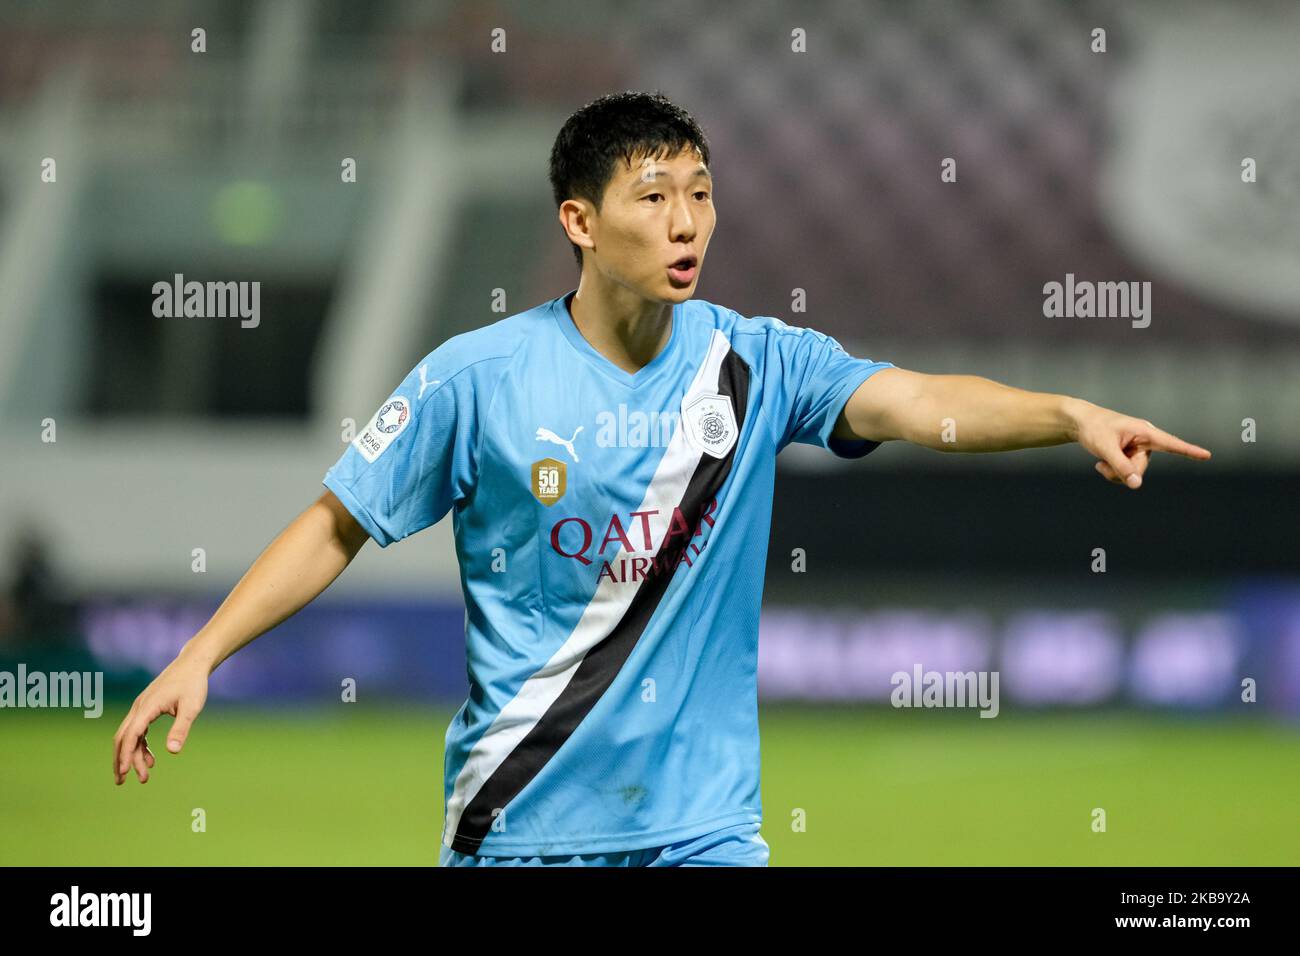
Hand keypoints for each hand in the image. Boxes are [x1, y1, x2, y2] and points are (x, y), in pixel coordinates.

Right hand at [112, 650, 209, 784]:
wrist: (192, 664)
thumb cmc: (193, 684)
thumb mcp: (191, 707)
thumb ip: (181, 729)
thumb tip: (173, 752)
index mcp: (147, 707)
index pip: (131, 735)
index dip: (126, 754)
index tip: (125, 772)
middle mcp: (139, 707)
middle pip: (123, 737)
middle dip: (121, 760)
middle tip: (122, 782)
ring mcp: (141, 708)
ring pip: (129, 736)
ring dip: (133, 755)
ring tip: (144, 776)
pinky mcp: (147, 708)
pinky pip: (138, 731)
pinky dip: (141, 746)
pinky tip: (151, 759)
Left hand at [1067, 400, 1210, 488]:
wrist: (1081, 423)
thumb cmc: (1094, 429)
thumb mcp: (1105, 448)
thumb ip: (1120, 466)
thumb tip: (1136, 485)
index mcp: (1144, 432)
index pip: (1170, 443)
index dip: (1189, 451)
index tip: (1207, 455)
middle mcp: (1145, 441)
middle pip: (1141, 468)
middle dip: (1121, 471)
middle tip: (1102, 462)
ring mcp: (1138, 450)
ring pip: (1133, 474)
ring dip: (1114, 473)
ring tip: (1101, 461)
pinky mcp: (1131, 456)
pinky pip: (1127, 474)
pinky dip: (1113, 473)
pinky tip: (1102, 464)